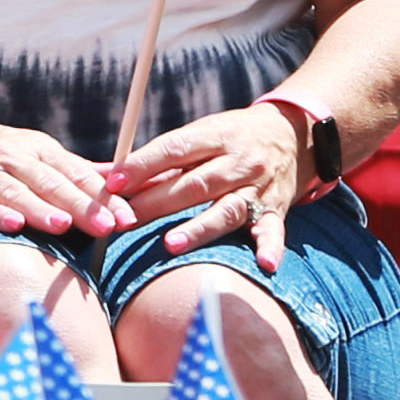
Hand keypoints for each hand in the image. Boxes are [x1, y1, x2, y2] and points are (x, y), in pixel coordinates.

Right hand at [0, 86, 131, 237]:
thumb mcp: (29, 152)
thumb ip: (70, 170)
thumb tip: (116, 179)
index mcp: (35, 150)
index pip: (75, 173)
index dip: (103, 196)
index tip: (129, 216)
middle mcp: (12, 159)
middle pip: (51, 184)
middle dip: (81, 205)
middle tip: (108, 225)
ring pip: (15, 192)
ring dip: (39, 208)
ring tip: (62, 224)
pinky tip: (10, 225)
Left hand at [100, 104, 307, 271]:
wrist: (292, 135)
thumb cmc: (230, 137)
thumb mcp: (200, 135)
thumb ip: (159, 159)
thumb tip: (107, 176)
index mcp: (215, 135)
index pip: (175, 149)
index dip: (143, 165)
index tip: (113, 182)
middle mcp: (238, 161)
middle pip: (195, 184)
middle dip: (157, 202)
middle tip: (125, 220)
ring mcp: (259, 188)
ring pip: (227, 209)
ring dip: (198, 228)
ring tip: (170, 244)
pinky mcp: (277, 210)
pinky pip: (273, 230)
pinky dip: (270, 247)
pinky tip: (264, 264)